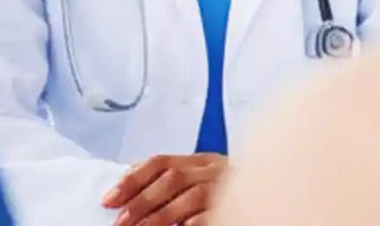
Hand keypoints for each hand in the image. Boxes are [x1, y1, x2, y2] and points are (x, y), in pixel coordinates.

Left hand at [101, 153, 227, 225]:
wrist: (271, 187)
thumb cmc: (228, 186)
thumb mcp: (199, 174)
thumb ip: (169, 175)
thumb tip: (126, 179)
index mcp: (198, 160)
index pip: (160, 162)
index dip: (132, 178)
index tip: (109, 198)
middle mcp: (211, 169)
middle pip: (171, 179)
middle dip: (142, 201)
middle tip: (119, 221)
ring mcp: (226, 187)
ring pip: (189, 198)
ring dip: (160, 216)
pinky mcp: (236, 205)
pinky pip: (211, 215)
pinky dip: (190, 224)